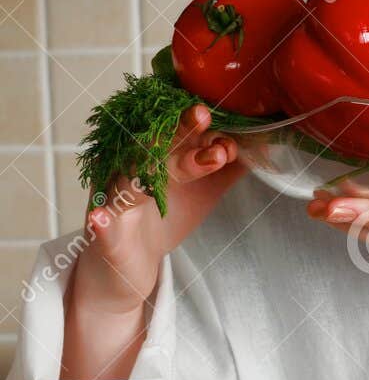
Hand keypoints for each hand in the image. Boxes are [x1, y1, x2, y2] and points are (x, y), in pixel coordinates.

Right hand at [71, 104, 246, 316]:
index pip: (174, 130)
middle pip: (153, 146)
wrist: (128, 264)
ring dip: (152, 169)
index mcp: (154, 155)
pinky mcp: (105, 238)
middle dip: (179, 131)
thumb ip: (227, 165)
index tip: (226, 128)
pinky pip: (100, 229)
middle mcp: (129, 170)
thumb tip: (258, 141)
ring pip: (130, 181)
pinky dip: (100, 224)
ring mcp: (114, 202)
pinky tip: (99, 219)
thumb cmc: (163, 217)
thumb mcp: (203, 189)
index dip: (199, 126)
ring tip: (191, 161)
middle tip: (203, 115)